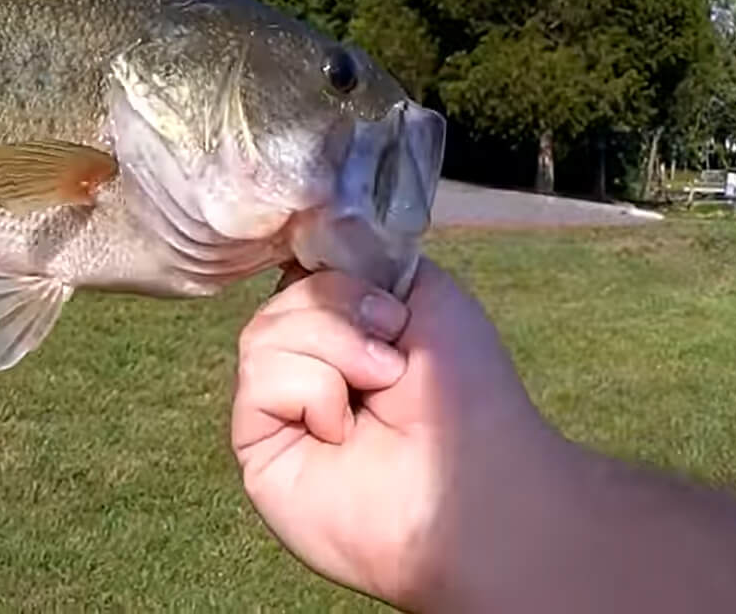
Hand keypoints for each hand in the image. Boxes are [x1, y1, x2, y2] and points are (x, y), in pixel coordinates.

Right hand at [230, 258, 565, 609]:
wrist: (478, 480)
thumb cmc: (466, 394)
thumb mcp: (427, 294)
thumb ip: (362, 263)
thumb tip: (303, 255)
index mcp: (343, 326)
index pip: (300, 272)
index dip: (325, 271)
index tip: (373, 290)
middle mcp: (306, 361)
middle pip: (280, 296)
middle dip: (342, 313)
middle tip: (392, 358)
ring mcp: (279, 403)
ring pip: (262, 332)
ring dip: (334, 351)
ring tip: (375, 391)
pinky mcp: (257, 442)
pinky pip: (260, 379)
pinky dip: (313, 393)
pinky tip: (344, 431)